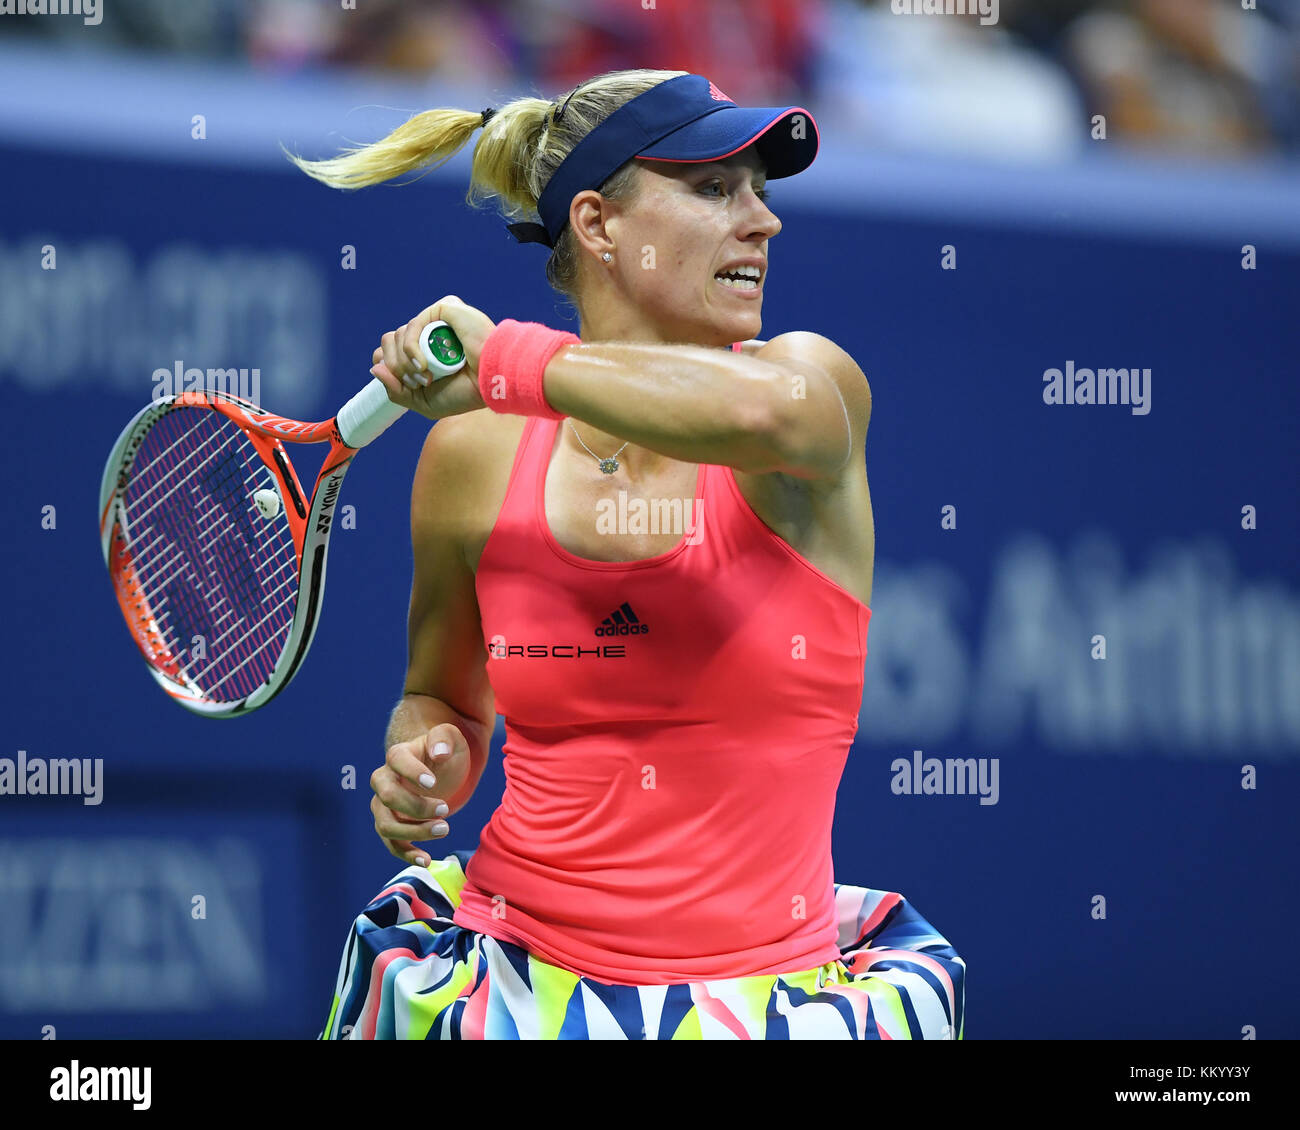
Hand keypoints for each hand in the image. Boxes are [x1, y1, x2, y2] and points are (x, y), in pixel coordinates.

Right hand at [369, 723, 472, 865]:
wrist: (440, 771)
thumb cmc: (444, 753)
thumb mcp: (450, 739)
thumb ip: (444, 738)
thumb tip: (439, 753)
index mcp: (398, 755)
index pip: (397, 760)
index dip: (411, 772)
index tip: (432, 783)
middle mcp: (384, 780)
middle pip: (388, 796)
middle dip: (416, 806)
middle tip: (446, 809)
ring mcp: (384, 806)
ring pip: (386, 825)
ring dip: (414, 832)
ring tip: (445, 829)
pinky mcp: (391, 825)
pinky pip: (391, 844)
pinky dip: (407, 855)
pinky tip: (427, 860)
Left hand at [370, 295, 494, 421]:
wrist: (491, 381)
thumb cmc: (465, 393)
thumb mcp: (424, 403)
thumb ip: (396, 391)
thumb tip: (374, 367)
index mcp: (424, 352)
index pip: (388, 349)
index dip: (384, 362)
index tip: (399, 379)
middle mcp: (428, 335)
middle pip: (389, 341)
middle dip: (396, 367)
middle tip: (418, 382)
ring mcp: (435, 322)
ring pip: (397, 334)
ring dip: (405, 361)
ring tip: (426, 376)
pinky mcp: (442, 311)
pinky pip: (412, 326)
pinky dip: (411, 349)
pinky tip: (422, 364)